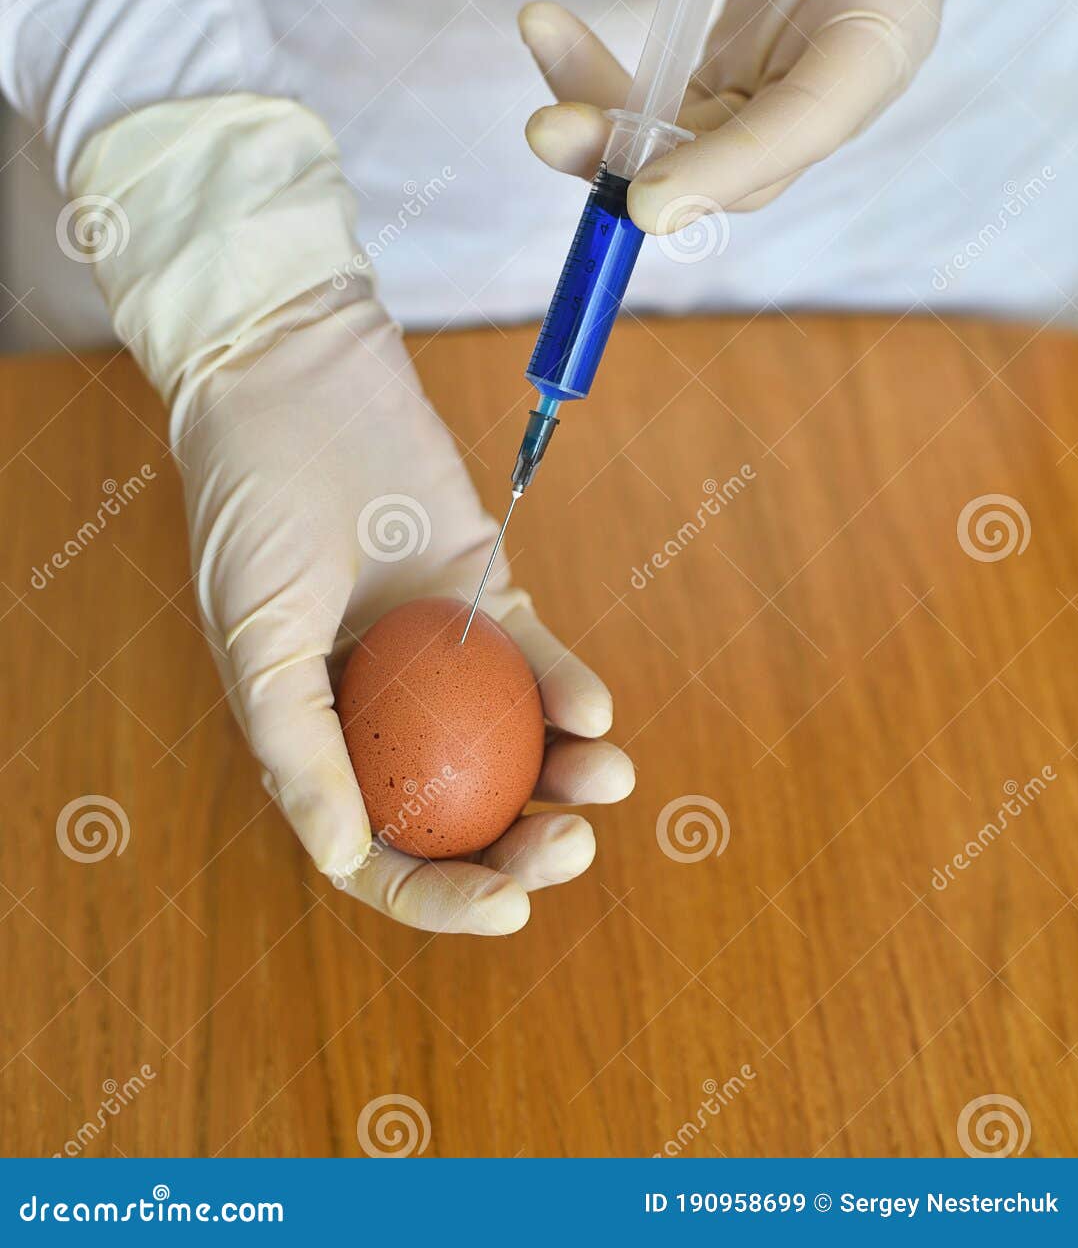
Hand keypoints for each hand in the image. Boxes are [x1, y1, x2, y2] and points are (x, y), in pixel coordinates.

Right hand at [173, 278, 633, 934]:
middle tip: (571, 851)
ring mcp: (437, 660)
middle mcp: (380, 712)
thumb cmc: (255, 506)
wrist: (296, 380)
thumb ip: (297, 747)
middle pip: (461, 810)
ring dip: (565, 779)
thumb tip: (347, 859)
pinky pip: (537, 662)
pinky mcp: (484, 595)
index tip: (509, 909)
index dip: (441, 895)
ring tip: (610, 783)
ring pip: (512, 747)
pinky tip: (597, 713)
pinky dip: (568, 690)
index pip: (382, 848)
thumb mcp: (257, 635)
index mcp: (314, 738)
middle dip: (520, 849)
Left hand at [519, 0, 996, 228]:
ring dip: (597, 122)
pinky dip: (595, 82)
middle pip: (724, 166)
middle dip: (632, 162)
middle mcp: (821, 97)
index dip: (723, 171)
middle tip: (546, 129)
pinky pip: (654, 109)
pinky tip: (547, 28)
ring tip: (540, 35)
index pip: (800, 130)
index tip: (645, 201)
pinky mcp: (726, 80)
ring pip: (677, 147)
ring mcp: (768, 96)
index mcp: (874, 50)